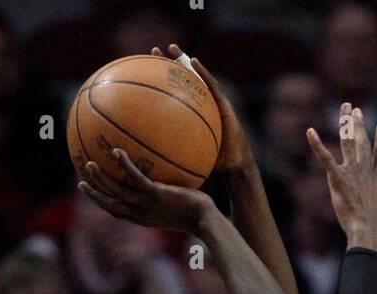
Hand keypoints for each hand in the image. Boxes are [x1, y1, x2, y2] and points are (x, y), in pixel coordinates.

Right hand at [78, 149, 214, 231]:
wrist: (206, 221)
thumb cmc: (196, 214)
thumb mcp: (178, 206)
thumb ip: (167, 195)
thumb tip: (166, 180)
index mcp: (143, 218)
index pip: (118, 212)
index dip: (102, 203)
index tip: (91, 193)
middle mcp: (141, 214)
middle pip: (110, 205)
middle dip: (94, 194)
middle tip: (80, 181)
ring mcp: (147, 205)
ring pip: (116, 192)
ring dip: (100, 179)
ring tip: (88, 164)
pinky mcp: (156, 195)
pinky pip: (136, 178)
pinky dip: (124, 165)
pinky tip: (117, 151)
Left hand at [153, 45, 252, 171]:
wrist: (233, 163)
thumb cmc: (210, 160)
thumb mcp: (187, 154)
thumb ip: (172, 148)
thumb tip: (146, 156)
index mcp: (190, 113)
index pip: (172, 92)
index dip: (159, 81)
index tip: (142, 70)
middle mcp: (199, 103)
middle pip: (180, 78)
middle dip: (167, 64)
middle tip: (152, 51)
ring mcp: (211, 100)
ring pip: (195, 76)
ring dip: (183, 59)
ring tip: (170, 47)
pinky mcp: (223, 102)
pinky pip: (211, 84)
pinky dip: (202, 72)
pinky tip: (193, 61)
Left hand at [307, 105, 376, 253]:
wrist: (369, 231)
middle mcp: (366, 169)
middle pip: (362, 141)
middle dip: (359, 124)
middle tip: (356, 110)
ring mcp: (352, 172)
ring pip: (347, 142)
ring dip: (345, 124)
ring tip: (345, 109)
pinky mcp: (338, 179)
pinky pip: (325, 159)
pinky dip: (317, 145)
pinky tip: (310, 132)